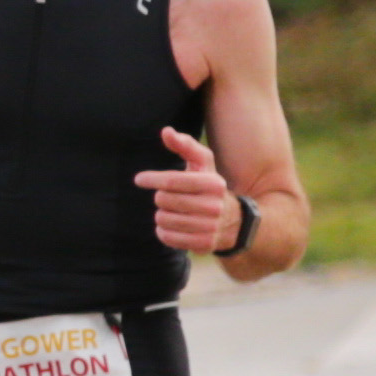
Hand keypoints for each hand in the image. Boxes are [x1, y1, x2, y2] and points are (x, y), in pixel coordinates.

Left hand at [138, 124, 247, 256]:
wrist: (235, 222)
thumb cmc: (209, 187)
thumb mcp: (203, 165)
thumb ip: (185, 145)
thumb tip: (166, 131)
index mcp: (214, 184)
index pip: (172, 181)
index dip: (151, 179)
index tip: (139, 179)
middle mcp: (214, 206)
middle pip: (164, 200)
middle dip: (160, 197)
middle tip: (167, 198)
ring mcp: (210, 227)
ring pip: (163, 219)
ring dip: (161, 214)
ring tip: (172, 211)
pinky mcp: (203, 245)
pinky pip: (167, 237)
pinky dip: (163, 231)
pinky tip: (172, 225)